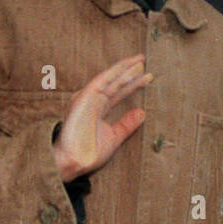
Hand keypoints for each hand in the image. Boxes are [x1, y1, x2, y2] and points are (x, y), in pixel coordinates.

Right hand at [52, 54, 152, 182]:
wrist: (75, 162)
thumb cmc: (89, 153)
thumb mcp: (114, 136)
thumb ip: (127, 124)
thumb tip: (142, 112)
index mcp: (98, 109)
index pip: (118, 93)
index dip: (133, 84)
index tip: (148, 78)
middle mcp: (93, 101)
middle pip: (116, 84)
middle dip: (130, 73)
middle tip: (144, 61)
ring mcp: (88, 99)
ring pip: (110, 80)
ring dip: (124, 69)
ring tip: (140, 61)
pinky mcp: (83, 98)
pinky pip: (100, 82)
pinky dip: (113, 73)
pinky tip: (125, 67)